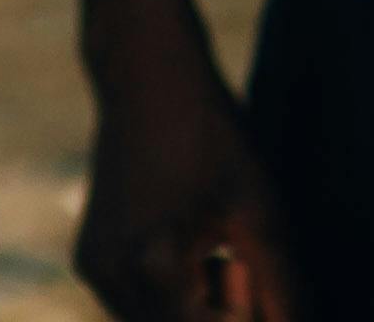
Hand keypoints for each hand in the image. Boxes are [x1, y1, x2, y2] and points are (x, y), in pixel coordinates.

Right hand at [73, 0, 301, 321]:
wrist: (145, 77)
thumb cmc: (212, 139)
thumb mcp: (262, 218)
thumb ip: (283, 296)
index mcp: (154, 267)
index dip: (245, 313)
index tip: (244, 262)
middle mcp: (112, 277)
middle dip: (224, 316)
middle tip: (235, 261)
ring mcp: (96, 270)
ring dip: (200, 312)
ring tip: (217, 256)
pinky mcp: (90, 261)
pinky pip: (141, 308)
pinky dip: (174, 298)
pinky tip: (190, 250)